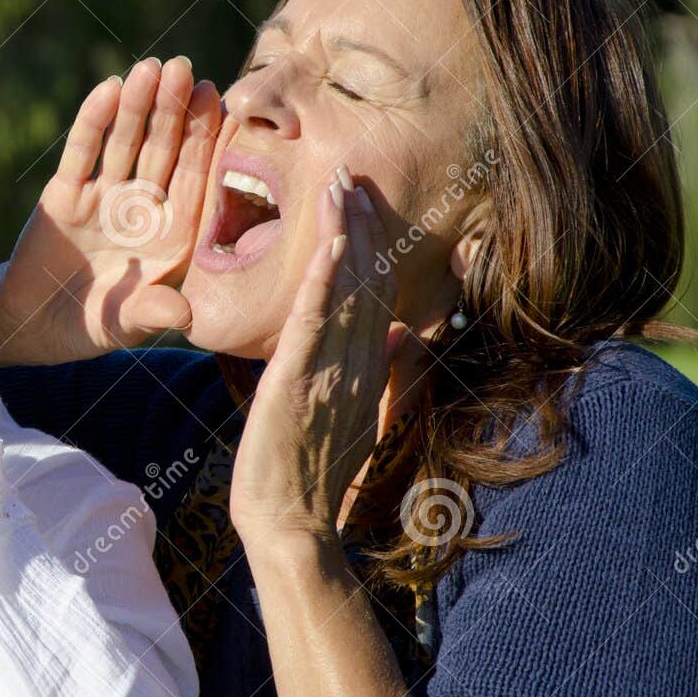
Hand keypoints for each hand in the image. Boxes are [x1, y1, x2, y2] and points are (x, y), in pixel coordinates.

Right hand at [0, 56, 221, 367]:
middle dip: (174, 110)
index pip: (193, 179)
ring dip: (137, 105)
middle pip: (162, 150)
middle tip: (185, 67)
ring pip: (124, 143)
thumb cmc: (93, 326)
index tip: (216, 98)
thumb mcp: (124, 325)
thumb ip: (151, 313)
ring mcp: (104, 197)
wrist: (35, 327)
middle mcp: (142, 209)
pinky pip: (82, 154)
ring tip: (149, 67)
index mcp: (171, 235)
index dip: (203, 139)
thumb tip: (182, 313)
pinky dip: (94, 122)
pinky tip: (108, 90)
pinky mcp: (65, 194)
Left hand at [229, 165, 406, 544]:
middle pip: (367, 280)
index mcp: (369, 368)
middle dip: (361, 223)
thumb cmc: (312, 475)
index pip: (376, 292)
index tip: (362, 200)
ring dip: (344, 233)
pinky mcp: (300, 383)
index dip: (371, 242)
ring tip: (339, 184)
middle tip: (351, 171)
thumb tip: (404, 332)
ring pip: (345, 290)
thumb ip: (382, 370)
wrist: (293, 525)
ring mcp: (333, 371)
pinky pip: (316, 322)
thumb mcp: (355, 415)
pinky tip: (329, 242)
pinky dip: (324, 279)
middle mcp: (358, 363)